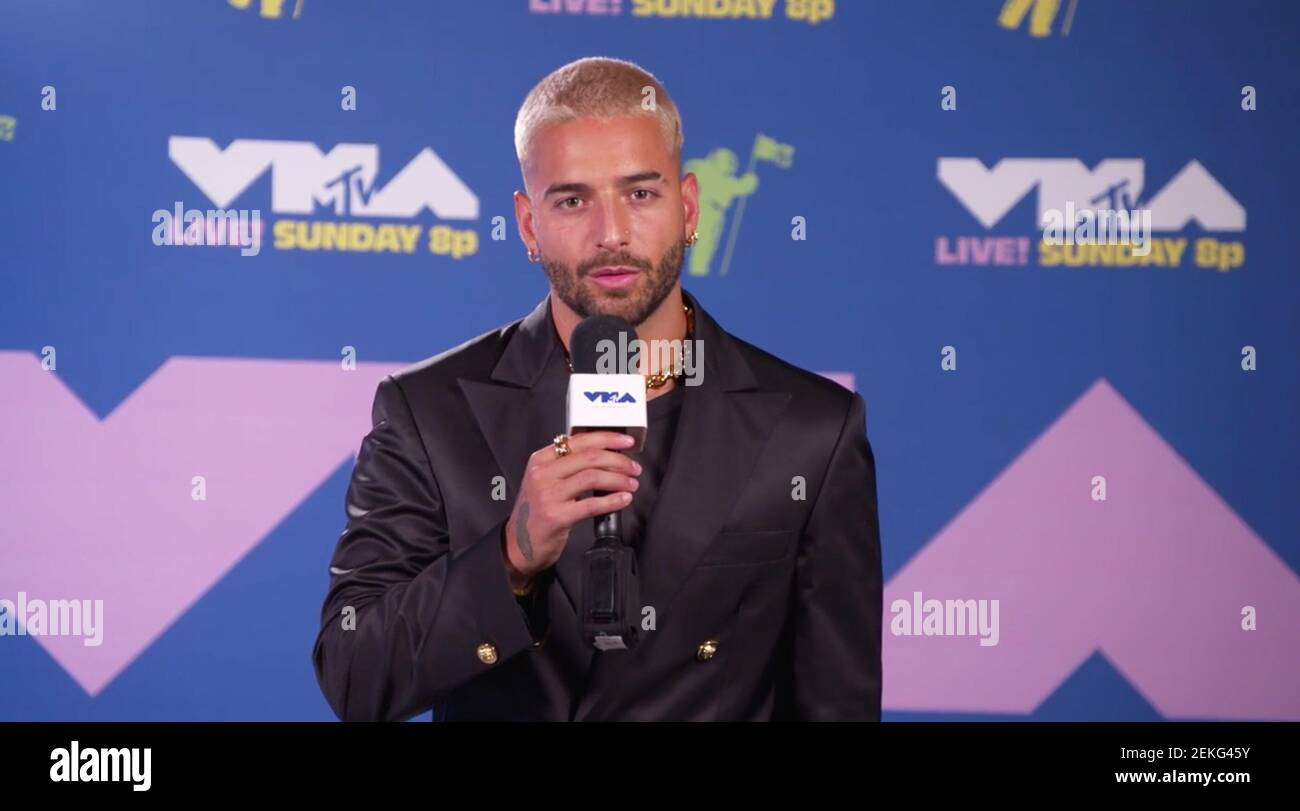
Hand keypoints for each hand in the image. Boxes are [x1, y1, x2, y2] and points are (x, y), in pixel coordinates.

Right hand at [503, 431, 640, 584]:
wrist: (519, 544)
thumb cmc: (536, 512)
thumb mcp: (545, 480)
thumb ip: (567, 466)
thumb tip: (606, 455)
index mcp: (540, 460)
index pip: (579, 440)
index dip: (608, 438)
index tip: (627, 442)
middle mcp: (542, 474)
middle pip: (590, 457)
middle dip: (619, 460)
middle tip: (634, 467)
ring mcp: (548, 495)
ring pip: (593, 477)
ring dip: (619, 479)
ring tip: (631, 484)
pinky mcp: (556, 516)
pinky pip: (592, 504)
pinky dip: (613, 501)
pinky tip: (623, 500)